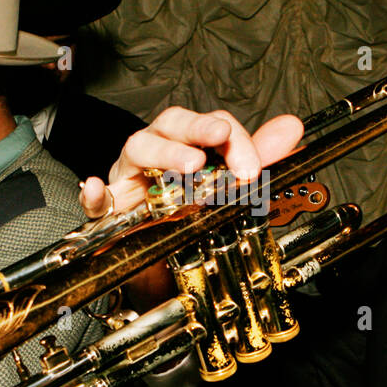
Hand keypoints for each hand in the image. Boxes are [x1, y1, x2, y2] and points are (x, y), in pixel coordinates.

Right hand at [78, 108, 303, 310]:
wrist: (161, 262)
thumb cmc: (187, 212)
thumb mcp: (228, 186)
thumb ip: (256, 158)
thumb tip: (291, 128)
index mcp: (188, 144)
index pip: (210, 126)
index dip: (233, 138)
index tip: (251, 165)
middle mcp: (159, 153)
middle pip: (171, 124)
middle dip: (197, 127)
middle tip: (220, 136)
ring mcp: (131, 177)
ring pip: (138, 148)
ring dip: (163, 153)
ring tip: (188, 164)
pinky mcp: (110, 209)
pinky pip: (98, 198)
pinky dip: (95, 193)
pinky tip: (98, 189)